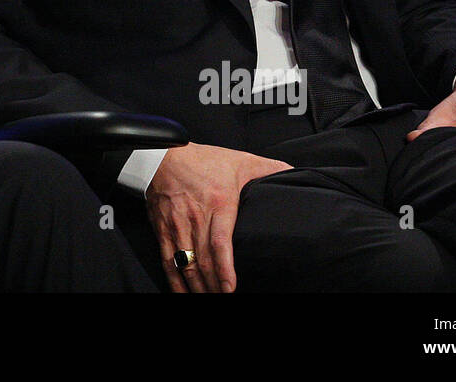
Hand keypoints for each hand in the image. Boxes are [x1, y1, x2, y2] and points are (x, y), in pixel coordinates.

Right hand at [145, 142, 291, 292]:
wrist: (163, 156)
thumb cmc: (204, 160)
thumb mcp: (240, 161)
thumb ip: (268, 168)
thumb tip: (294, 172)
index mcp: (219, 203)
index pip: (220, 242)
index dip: (224, 268)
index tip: (230, 288)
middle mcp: (196, 218)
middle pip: (203, 260)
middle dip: (213, 286)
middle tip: (222, 300)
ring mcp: (177, 225)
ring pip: (185, 264)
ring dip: (196, 287)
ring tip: (207, 299)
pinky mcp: (162, 229)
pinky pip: (167, 260)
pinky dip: (175, 281)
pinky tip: (183, 294)